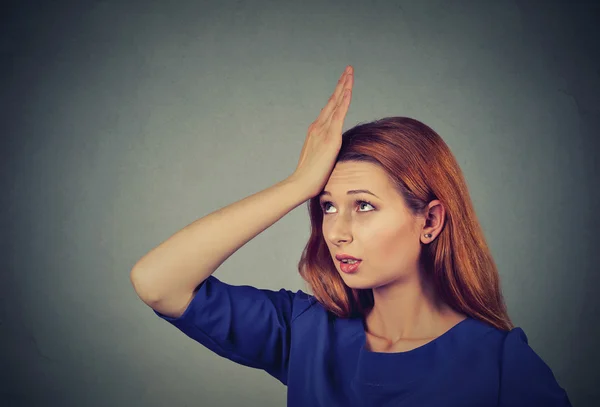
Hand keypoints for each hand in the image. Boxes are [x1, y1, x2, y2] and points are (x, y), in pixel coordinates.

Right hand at [290, 65, 353, 197]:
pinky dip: (344, 101)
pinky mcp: (331, 137)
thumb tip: (332, 152)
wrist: (301, 183)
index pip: (330, 109)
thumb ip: (325, 151)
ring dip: (344, 86)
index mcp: (316, 131)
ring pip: (336, 103)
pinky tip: (348, 89)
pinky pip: (339, 114)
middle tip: (348, 69)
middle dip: (341, 83)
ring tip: (349, 73)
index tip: (344, 83)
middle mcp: (318, 126)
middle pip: (332, 100)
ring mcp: (324, 130)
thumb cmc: (310, 177)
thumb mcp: (320, 159)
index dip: (337, 95)